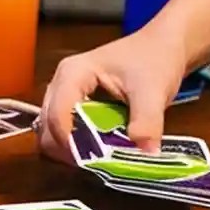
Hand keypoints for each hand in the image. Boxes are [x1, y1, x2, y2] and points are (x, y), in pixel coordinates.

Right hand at [41, 26, 188, 159]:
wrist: (162, 47)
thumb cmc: (155, 60)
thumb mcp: (154, 91)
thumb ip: (148, 121)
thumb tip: (146, 152)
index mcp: (73, 74)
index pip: (56, 115)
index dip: (70, 143)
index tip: (94, 161)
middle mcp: (61, 84)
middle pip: (47, 128)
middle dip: (69, 150)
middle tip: (99, 162)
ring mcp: (64, 95)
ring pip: (52, 133)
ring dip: (72, 150)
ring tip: (102, 155)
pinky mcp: (72, 106)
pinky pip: (64, 134)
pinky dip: (78, 147)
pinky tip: (101, 148)